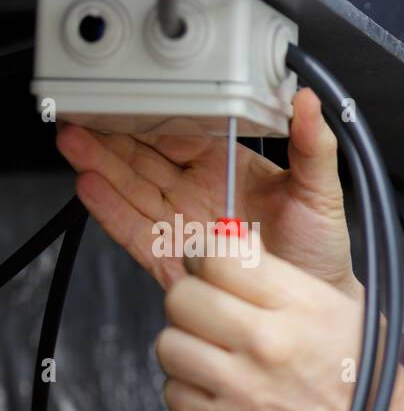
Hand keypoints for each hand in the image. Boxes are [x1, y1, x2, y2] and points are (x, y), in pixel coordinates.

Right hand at [55, 89, 360, 297]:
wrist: (310, 312)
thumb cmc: (319, 251)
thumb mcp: (321, 193)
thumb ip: (313, 146)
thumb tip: (308, 100)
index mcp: (230, 168)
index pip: (183, 134)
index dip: (155, 117)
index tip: (130, 98)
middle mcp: (200, 192)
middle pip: (147, 158)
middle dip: (113, 136)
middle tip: (83, 114)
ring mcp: (183, 224)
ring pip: (134, 189)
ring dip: (103, 166)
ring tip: (75, 143)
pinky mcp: (172, 259)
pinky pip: (136, 232)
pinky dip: (112, 211)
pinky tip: (91, 187)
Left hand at [154, 230, 403, 410]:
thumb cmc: (370, 385)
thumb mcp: (342, 312)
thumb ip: (285, 281)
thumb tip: (233, 252)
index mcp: (302, 304)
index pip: (217, 256)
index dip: (205, 259)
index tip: (208, 270)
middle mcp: (269, 341)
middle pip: (182, 297)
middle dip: (193, 305)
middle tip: (211, 317)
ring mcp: (244, 387)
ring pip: (169, 345)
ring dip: (187, 351)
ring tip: (216, 360)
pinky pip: (175, 395)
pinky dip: (190, 395)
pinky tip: (220, 394)